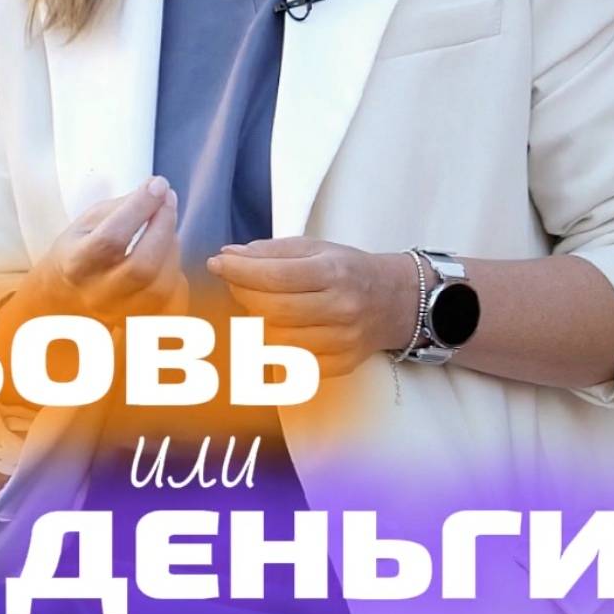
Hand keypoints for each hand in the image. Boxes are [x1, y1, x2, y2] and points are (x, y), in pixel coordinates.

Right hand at [41, 175, 190, 325]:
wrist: (67, 294)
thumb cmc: (79, 250)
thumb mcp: (87, 222)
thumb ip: (121, 207)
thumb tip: (158, 190)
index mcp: (76, 265)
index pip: (111, 239)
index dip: (139, 209)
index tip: (157, 184)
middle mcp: (98, 295)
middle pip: (142, 268)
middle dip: (163, 226)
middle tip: (168, 200)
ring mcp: (121, 314)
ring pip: (163, 285)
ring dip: (172, 246)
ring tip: (165, 224)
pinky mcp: (143, 323)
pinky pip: (174, 298)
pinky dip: (177, 269)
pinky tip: (168, 251)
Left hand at [207, 238, 413, 380]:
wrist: (395, 301)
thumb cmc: (349, 270)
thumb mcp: (316, 248)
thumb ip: (271, 252)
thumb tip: (229, 257)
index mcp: (334, 272)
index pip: (275, 276)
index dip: (239, 271)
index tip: (217, 264)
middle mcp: (341, 308)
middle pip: (273, 311)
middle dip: (243, 295)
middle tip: (235, 283)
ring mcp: (343, 341)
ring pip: (278, 340)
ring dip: (258, 322)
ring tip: (260, 305)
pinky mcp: (342, 364)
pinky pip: (294, 363)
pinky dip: (277, 347)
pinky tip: (278, 329)